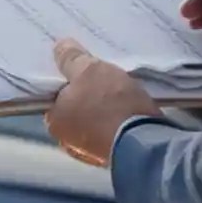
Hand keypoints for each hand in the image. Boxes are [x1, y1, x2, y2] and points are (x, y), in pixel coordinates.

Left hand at [44, 39, 159, 166]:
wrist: (147, 140)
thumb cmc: (110, 102)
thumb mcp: (89, 69)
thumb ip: (71, 58)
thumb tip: (58, 46)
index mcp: (54, 122)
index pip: (54, 94)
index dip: (67, 78)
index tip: (80, 68)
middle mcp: (66, 141)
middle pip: (74, 107)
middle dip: (86, 94)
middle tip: (100, 77)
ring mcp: (90, 152)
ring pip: (92, 120)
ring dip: (102, 107)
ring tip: (116, 89)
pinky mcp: (113, 155)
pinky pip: (110, 130)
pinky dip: (115, 119)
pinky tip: (127, 107)